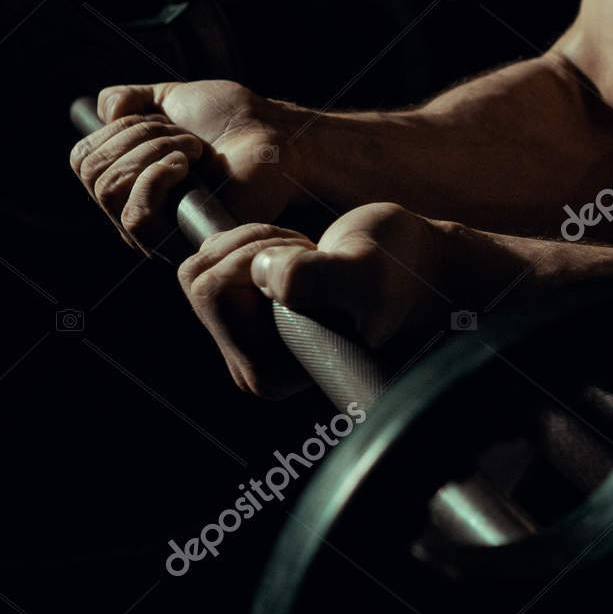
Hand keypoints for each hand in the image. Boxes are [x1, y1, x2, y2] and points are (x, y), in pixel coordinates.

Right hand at [69, 80, 307, 255]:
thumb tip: (102, 110)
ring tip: (192, 148)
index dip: (115, 128)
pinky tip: (189, 164)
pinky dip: (156, 176)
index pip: (83, 159)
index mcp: (131, 176)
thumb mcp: (169, 98)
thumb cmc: (231, 120)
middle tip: (183, 135)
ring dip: (150, 151)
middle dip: (135, 137)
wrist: (275, 137)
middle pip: (91, 173)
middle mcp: (137, 207)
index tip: (160, 119)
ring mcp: (158, 229)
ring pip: (109, 191)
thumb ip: (127, 99)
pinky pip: (136, 216)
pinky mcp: (179, 242)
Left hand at [177, 204, 488, 398]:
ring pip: (201, 262)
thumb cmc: (398, 274)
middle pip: (196, 277)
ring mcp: (244, 343)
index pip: (211, 291)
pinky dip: (252, 240)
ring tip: (308, 259)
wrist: (416, 270)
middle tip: (308, 256)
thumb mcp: (365, 274)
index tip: (309, 263)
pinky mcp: (242, 315)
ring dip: (254, 242)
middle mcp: (250, 366)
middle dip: (251, 246)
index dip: (256, 257)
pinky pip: (210, 257)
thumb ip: (320, 279)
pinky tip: (296, 258)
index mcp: (269, 372)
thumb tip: (270, 279)